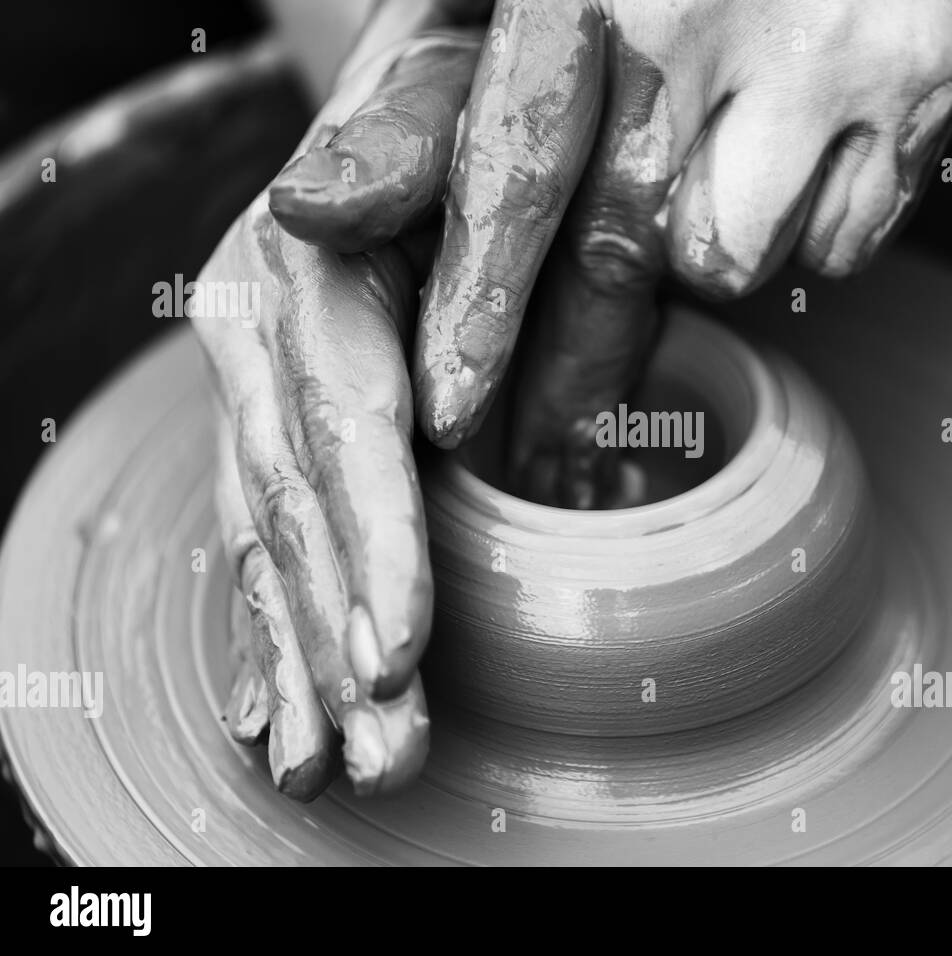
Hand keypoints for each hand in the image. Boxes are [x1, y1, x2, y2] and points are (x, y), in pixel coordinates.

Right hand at [196, 21, 478, 798]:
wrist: (438, 87)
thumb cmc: (472, 94)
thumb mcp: (448, 98)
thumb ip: (394, 154)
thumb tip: (308, 209)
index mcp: (299, 274)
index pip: (335, 430)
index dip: (370, 544)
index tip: (402, 650)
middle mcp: (261, 344)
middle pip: (294, 515)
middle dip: (337, 647)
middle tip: (383, 758)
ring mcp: (264, 395)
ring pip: (275, 547)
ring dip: (307, 669)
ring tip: (336, 770)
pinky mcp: (285, 429)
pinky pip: (270, 542)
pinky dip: (280, 634)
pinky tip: (285, 716)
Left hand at [410, 0, 951, 505]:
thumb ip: (423, 94)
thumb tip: (315, 206)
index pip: (514, 165)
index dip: (478, 302)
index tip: (449, 412)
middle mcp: (701, 7)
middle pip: (622, 245)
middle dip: (574, 366)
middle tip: (541, 436)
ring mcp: (827, 51)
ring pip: (729, 259)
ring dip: (702, 253)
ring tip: (706, 184)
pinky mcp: (924, 87)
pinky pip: (839, 244)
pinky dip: (808, 231)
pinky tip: (795, 163)